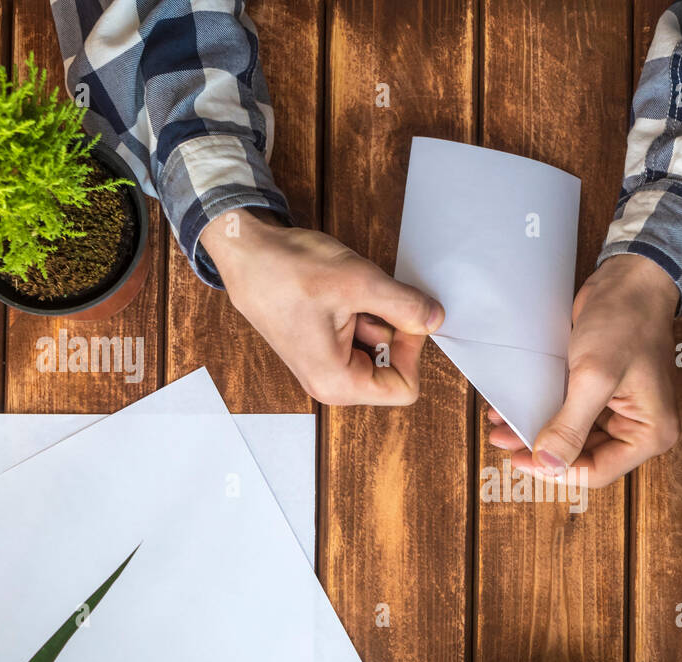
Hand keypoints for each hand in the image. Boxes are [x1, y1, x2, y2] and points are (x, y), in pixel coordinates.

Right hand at [199, 208, 444, 404]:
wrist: (245, 252)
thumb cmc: (286, 270)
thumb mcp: (359, 283)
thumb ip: (405, 306)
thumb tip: (436, 319)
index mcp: (337, 383)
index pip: (405, 389)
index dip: (413, 350)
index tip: (404, 316)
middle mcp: (330, 384)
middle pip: (392, 370)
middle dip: (392, 330)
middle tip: (373, 297)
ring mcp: (324, 366)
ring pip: (376, 349)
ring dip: (376, 317)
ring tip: (349, 291)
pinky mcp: (321, 347)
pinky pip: (358, 337)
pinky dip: (361, 312)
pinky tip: (341, 291)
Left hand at [488, 253, 679, 488]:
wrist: (629, 280)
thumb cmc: (624, 322)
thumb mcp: (594, 377)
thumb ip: (570, 426)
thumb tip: (547, 464)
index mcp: (650, 433)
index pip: (598, 472)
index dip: (556, 471)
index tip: (520, 459)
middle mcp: (637, 428)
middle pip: (583, 458)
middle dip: (542, 451)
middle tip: (503, 444)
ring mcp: (618, 412)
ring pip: (571, 439)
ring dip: (537, 434)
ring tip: (501, 429)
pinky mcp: (600, 394)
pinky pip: (569, 415)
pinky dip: (542, 414)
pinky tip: (514, 410)